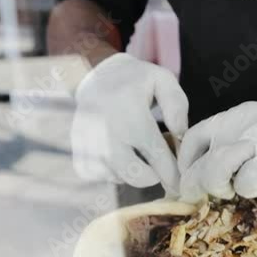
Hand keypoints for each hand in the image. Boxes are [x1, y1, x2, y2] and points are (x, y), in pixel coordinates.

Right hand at [71, 53, 188, 191]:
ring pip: (115, 177)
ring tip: (137, 154)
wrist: (97, 76)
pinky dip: (109, 173)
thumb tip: (180, 134)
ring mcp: (86, 139)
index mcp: (130, 111)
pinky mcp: (75, 147)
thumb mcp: (163, 81)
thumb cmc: (138, 82)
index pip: (156, 154)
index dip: (172, 173)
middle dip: (153, 177)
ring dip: (131, 174)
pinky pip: (94, 175)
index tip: (180, 180)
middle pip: (134, 174)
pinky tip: (118, 157)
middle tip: (159, 167)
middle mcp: (105, 128)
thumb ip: (177, 105)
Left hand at [177, 100, 256, 200]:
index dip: (186, 163)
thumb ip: (236, 143)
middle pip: (198, 161)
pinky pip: (244, 183)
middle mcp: (238, 127)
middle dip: (198, 185)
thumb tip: (210, 170)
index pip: (192, 138)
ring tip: (236, 190)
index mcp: (234, 117)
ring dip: (220, 188)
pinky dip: (247, 191)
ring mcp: (255, 144)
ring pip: (213, 171)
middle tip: (212, 194)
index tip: (190, 179)